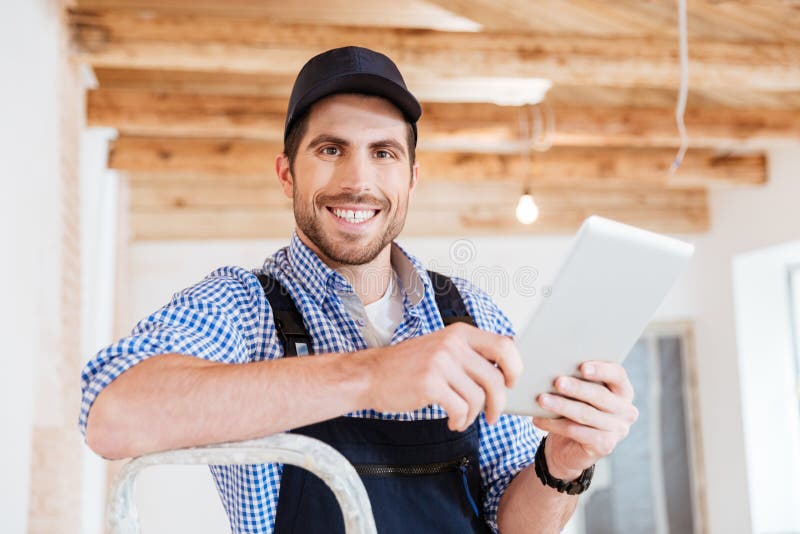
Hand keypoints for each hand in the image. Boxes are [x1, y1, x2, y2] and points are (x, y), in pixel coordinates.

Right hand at [359, 322, 521, 430]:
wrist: (371, 375)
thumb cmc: (409, 366)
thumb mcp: (441, 347)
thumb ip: (470, 353)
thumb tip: (506, 367)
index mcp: (459, 333)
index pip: (504, 344)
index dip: (514, 367)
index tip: (510, 383)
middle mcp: (452, 344)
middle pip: (496, 377)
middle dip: (499, 402)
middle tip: (493, 414)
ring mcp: (440, 363)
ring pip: (478, 397)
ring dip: (474, 415)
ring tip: (463, 419)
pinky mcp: (429, 384)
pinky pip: (460, 409)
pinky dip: (460, 420)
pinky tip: (452, 421)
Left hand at [532, 361, 637, 479]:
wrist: (569, 447)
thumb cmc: (573, 409)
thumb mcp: (577, 394)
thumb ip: (575, 380)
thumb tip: (552, 367)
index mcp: (623, 390)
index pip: (617, 375)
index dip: (601, 370)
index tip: (582, 367)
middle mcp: (626, 410)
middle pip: (599, 395)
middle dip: (576, 387)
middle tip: (557, 382)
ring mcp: (618, 429)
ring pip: (585, 414)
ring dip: (561, 405)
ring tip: (542, 399)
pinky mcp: (605, 445)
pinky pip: (576, 431)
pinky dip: (555, 424)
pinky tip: (539, 419)